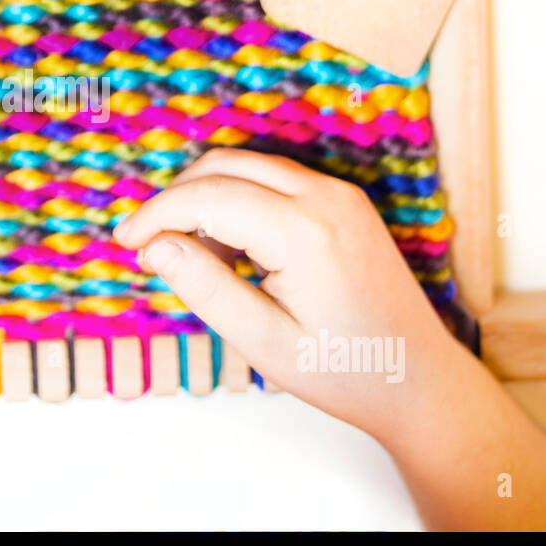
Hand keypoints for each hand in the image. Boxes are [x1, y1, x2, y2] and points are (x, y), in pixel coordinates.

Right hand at [112, 148, 472, 441]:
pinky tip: (232, 253)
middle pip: (224, 166)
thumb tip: (155, 245)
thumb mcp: (264, 342)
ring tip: (196, 261)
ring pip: (247, 167)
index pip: (209, 196)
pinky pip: (273, 181)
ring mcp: (339, 195)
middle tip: (149, 247)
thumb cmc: (346, 372)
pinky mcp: (343, 202)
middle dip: (177, 199)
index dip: (157, 214)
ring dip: (207, 198)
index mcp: (306, 232)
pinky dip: (237, 202)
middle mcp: (326, 198)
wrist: (419, 379)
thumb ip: (205, 288)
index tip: (126, 243)